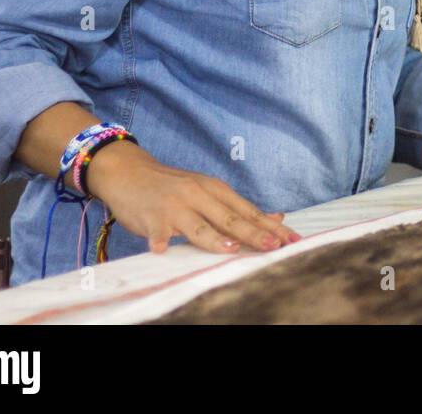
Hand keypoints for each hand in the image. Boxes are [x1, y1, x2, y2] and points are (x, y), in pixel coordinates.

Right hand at [88, 140, 300, 255]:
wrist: (130, 171)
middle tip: (274, 246)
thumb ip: (239, 208)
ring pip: (198, 225)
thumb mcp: (209, 191)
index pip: (248, 211)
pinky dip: (159, 239)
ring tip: (231, 250)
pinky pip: (156, 230)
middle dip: (253, 234)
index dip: (270, 226)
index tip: (291, 239)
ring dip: (214, 238)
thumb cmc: (174, 187)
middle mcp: (199, 196)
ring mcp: (175, 206)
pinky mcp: (151, 216)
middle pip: (230, 218)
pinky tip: (161, 248)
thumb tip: (277, 217)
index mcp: (216, 191)